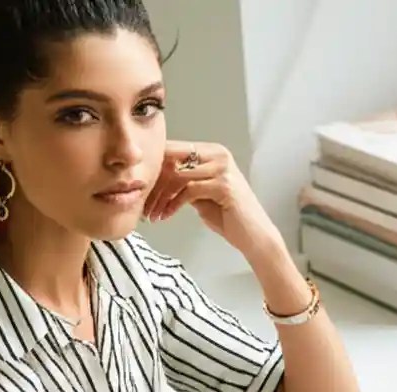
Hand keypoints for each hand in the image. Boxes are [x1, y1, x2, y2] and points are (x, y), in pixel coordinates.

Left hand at [144, 140, 283, 256]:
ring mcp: (222, 168)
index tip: (141, 189)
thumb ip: (183, 182)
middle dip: (153, 182)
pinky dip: (172, 204)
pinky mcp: (223, 185)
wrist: (255, 236)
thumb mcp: (201, 194)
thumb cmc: (229, 217)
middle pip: (172, 158)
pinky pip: (187, 191)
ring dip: (160, 197)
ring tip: (152, 214)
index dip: (153, 169)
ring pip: (177, 175)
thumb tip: (155, 179)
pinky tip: (166, 216)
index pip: (173, 150)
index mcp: (212, 152)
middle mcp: (218, 154)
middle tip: (143, 203)